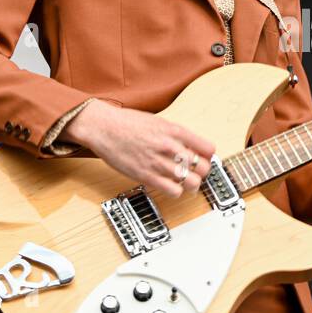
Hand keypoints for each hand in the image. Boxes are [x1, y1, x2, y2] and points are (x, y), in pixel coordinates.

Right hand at [63, 100, 214, 197]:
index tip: (203, 159)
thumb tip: (192, 147)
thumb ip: (176, 135)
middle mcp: (170, 147)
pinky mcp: (146, 176)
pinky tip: (170, 185)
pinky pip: (173, 191)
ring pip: (192, 182)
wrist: (103, 127)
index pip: (208, 149)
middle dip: (201, 172)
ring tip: (185, 182)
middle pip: (203, 167)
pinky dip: (175, 191)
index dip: (207, 156)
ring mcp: (159, 162)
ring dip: (191, 184)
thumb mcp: (159, 121)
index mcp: (175, 131)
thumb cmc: (127, 123)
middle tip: (195, 172)